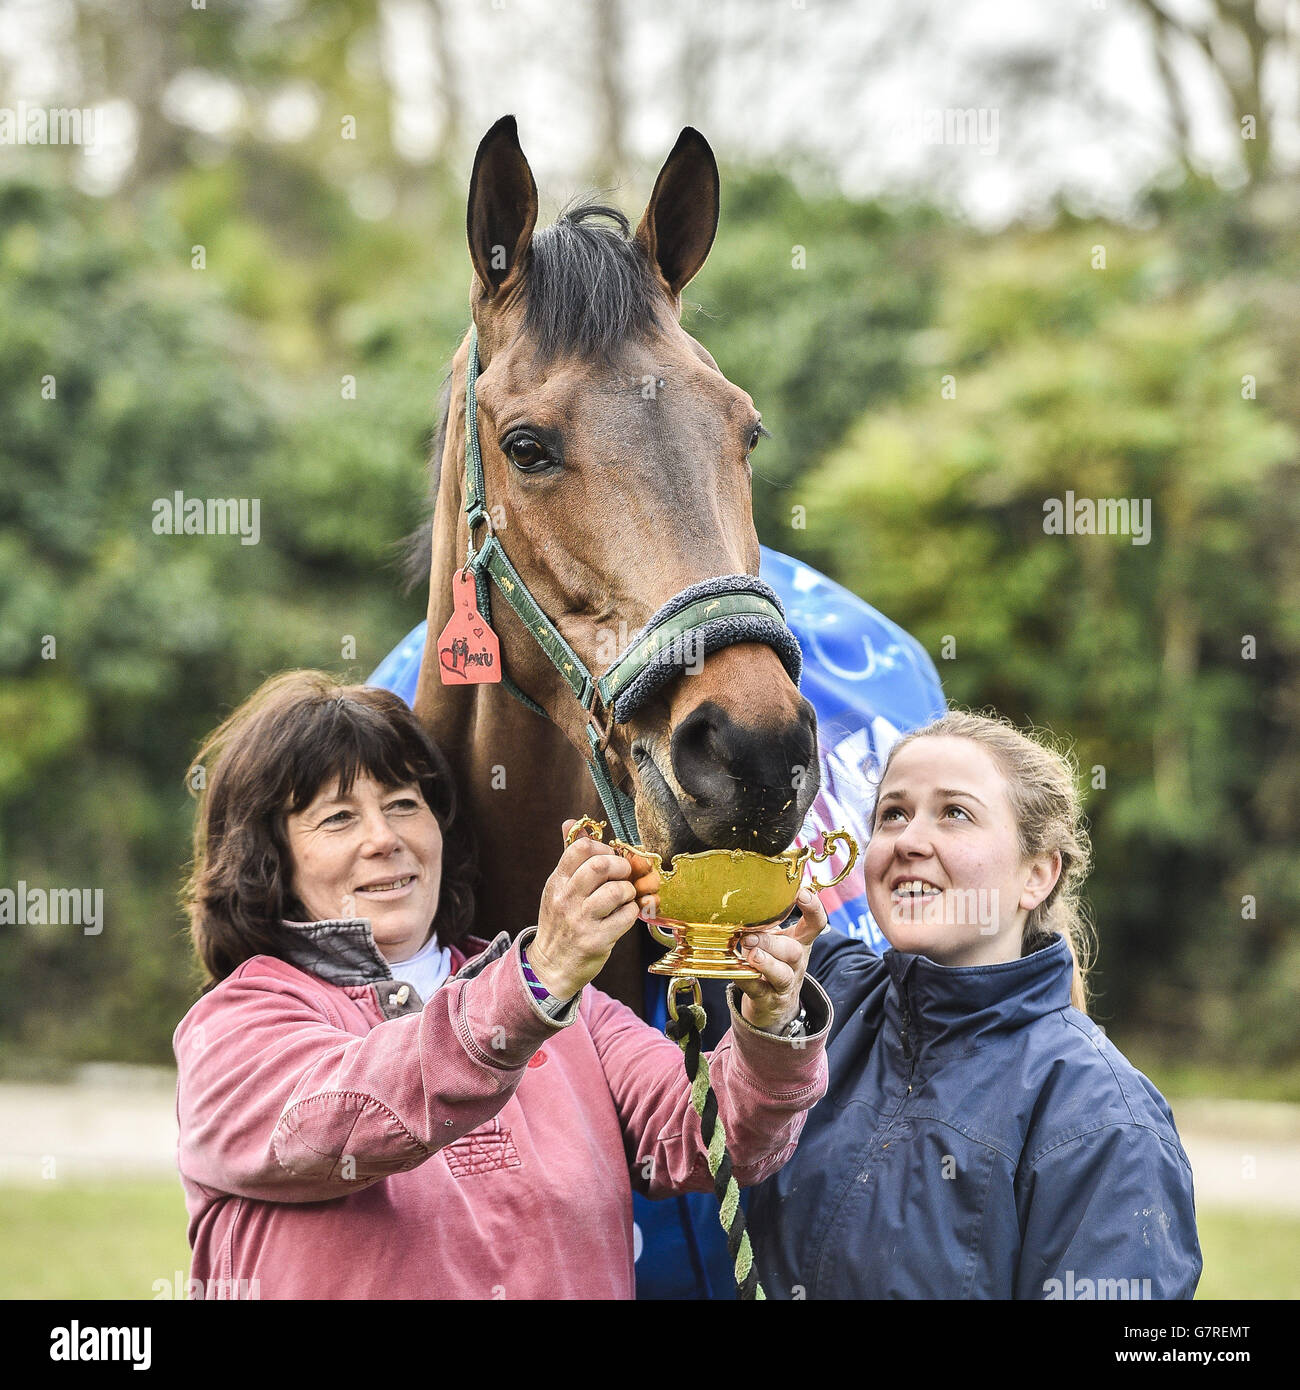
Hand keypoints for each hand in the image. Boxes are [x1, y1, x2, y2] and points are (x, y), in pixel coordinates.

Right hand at [528, 820, 644, 999]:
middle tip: (623, 875)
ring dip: (628, 891)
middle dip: (620, 866)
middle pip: (600, 866)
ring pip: (617, 891)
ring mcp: (580, 921)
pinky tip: (623, 916)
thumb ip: (569, 856)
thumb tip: (570, 822)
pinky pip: (626, 916)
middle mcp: (566, 899)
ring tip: (623, 898)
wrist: (551, 966)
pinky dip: (631, 912)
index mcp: (557, 882)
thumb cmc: (560, 922)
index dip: (603, 847)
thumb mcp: (558, 888)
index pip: (581, 848)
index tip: (609, 857)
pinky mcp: (596, 941)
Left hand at [734, 887, 827, 1033]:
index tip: (801, 893)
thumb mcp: (776, 940)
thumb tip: (744, 902)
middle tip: (750, 936)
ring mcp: (784, 985)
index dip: (813, 908)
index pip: (815, 924)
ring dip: (766, 962)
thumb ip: (765, 922)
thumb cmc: (772, 962)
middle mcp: (796, 964)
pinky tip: (736, 970)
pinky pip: (757, 990)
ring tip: (751, 954)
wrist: (773, 1007)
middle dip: (773, 942)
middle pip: (795, 952)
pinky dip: (746, 979)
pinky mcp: (767, 1000)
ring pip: (782, 975)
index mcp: (799, 943)